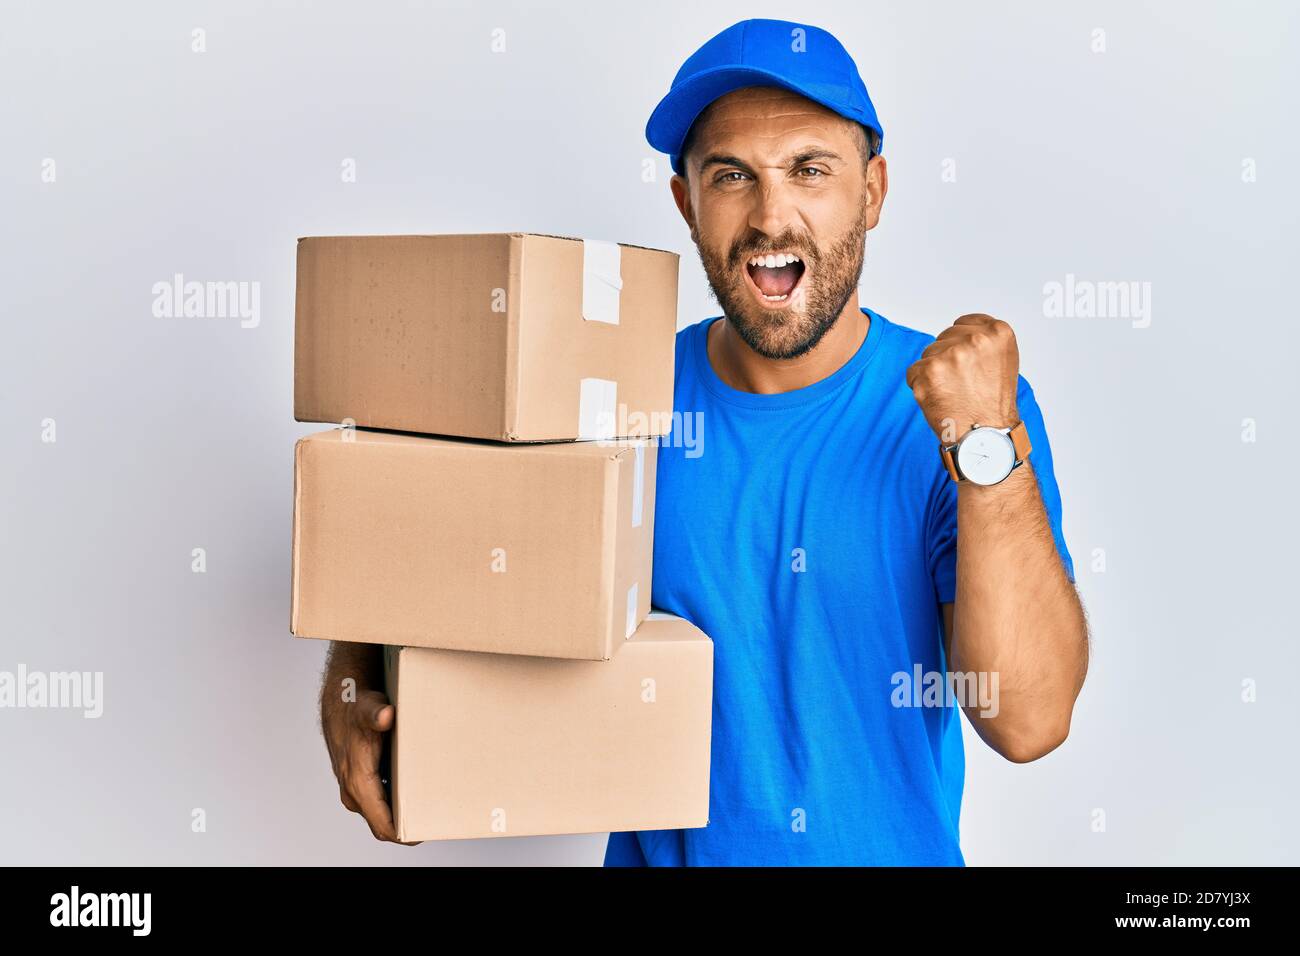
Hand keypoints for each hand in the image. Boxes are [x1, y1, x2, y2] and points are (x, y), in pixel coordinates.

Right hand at [322, 682, 420, 844]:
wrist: (339, 704)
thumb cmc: (356, 709)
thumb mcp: (369, 708)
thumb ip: (377, 714)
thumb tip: (386, 715)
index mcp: (358, 782)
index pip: (382, 825)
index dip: (404, 835)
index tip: (426, 833)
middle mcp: (354, 792)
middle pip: (383, 825)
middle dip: (408, 827)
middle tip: (437, 820)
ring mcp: (356, 790)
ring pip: (382, 814)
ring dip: (402, 815)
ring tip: (430, 806)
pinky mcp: (360, 784)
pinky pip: (380, 803)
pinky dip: (395, 802)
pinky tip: (415, 790)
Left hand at [905, 314, 1019, 442]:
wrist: (985, 437)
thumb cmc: (992, 403)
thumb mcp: (1002, 360)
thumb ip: (983, 339)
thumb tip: (956, 331)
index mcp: (998, 332)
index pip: (964, 323)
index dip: (962, 345)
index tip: (970, 364)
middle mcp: (976, 340)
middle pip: (944, 338)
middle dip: (947, 359)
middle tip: (963, 384)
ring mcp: (952, 355)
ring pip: (928, 354)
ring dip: (935, 373)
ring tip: (954, 393)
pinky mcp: (929, 371)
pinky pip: (914, 371)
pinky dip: (921, 386)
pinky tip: (940, 399)